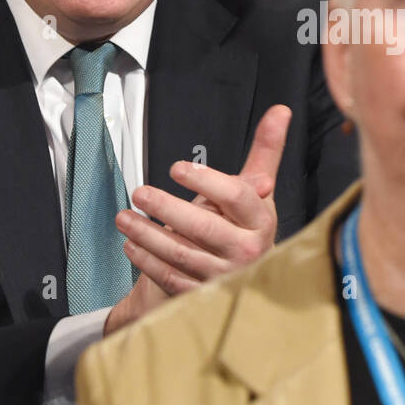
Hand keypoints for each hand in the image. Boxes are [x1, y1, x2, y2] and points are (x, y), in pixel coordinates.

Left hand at [106, 104, 291, 333]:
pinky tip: (130, 245)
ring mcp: (225, 275)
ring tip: (123, 217)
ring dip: (147, 235)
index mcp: (261, 220)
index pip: (235, 196)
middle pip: (204, 227)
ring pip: (181, 254)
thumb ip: (265, 150)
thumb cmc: (244, 224)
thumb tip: (280, 110)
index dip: (205, 180)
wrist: (242, 273)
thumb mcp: (255, 189)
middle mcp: (247, 250)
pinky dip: (147, 261)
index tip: (176, 168)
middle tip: (139, 192)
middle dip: (167, 207)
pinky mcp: (204, 294)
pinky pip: (171, 278)